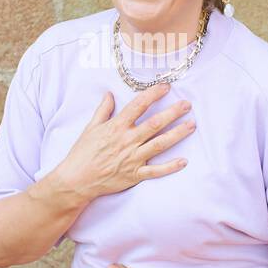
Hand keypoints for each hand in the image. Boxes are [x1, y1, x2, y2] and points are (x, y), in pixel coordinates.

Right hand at [50, 81, 194, 202]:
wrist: (76, 180)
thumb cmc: (82, 153)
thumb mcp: (90, 127)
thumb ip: (103, 110)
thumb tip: (109, 93)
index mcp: (117, 127)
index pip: (138, 106)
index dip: (154, 94)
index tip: (166, 87)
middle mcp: (127, 140)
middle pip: (155, 123)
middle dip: (173, 113)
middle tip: (187, 104)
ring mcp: (132, 158)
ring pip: (159, 144)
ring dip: (177, 134)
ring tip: (192, 125)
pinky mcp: (134, 175)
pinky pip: (155, 171)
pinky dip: (170, 167)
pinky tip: (184, 161)